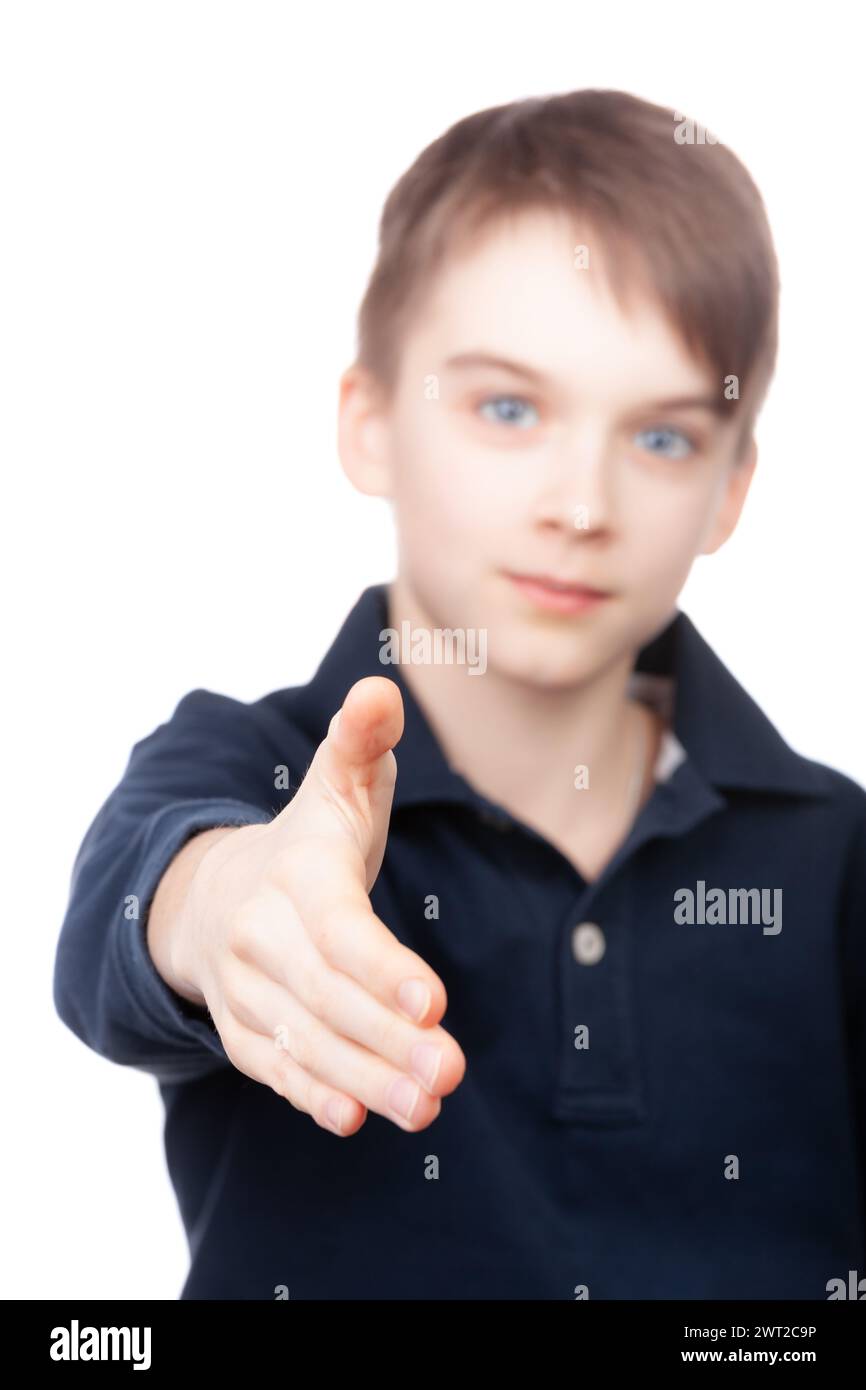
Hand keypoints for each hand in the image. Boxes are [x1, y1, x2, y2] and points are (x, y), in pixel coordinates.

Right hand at [172, 676, 465, 1134]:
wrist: (212, 895)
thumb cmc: (304, 844)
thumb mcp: (336, 786)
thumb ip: (362, 742)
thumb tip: (381, 690)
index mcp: (296, 876)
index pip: (340, 930)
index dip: (384, 969)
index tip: (433, 1002)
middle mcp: (262, 937)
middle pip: (328, 997)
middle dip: (389, 1040)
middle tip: (449, 1073)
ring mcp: (247, 989)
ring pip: (306, 1041)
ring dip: (365, 1078)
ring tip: (426, 1106)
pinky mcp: (243, 1032)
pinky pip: (275, 1068)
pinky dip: (312, 1093)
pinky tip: (356, 1118)